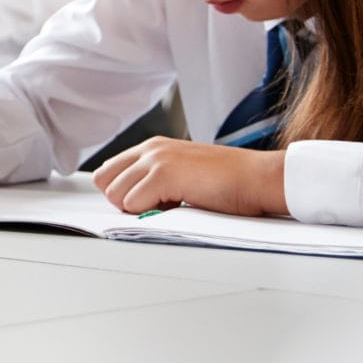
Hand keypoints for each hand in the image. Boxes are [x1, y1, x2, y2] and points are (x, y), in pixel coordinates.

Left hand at [92, 138, 286, 216]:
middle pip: (105, 182)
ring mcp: (156, 159)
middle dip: (125, 202)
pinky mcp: (164, 173)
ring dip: (140, 209)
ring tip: (173, 204)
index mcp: (153, 148)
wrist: (258, 178)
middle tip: (157, 206)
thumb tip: (129, 202)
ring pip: (116, 196)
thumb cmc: (228, 183)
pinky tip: (180, 205)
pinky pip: (134, 205)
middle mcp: (150, 149)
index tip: (145, 203)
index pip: (108, 171)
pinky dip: (152, 214)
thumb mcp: (183, 175)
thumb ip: (154, 181)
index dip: (122, 193)